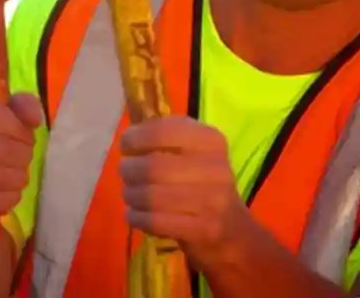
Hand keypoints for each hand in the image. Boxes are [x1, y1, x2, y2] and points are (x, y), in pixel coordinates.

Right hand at [0, 93, 42, 240]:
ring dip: (16, 178)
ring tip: (20, 176)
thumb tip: (34, 117)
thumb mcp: (5, 117)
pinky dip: (7, 199)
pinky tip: (9, 194)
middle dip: (21, 156)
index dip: (17, 128)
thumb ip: (22, 106)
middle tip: (26, 160)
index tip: (27, 138)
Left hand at [119, 116, 245, 261]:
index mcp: (210, 141)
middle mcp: (214, 168)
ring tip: (131, 194)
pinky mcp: (202, 230)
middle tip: (125, 173)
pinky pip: (154, 221)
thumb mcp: (194, 152)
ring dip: (131, 195)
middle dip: (129, 169)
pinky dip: (136, 217)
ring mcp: (211, 201)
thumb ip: (164, 136)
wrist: (234, 230)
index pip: (162, 131)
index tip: (126, 145)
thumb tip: (129, 128)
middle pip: (152, 166)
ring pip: (150, 196)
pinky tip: (136, 214)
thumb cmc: (203, 183)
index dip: (136, 137)